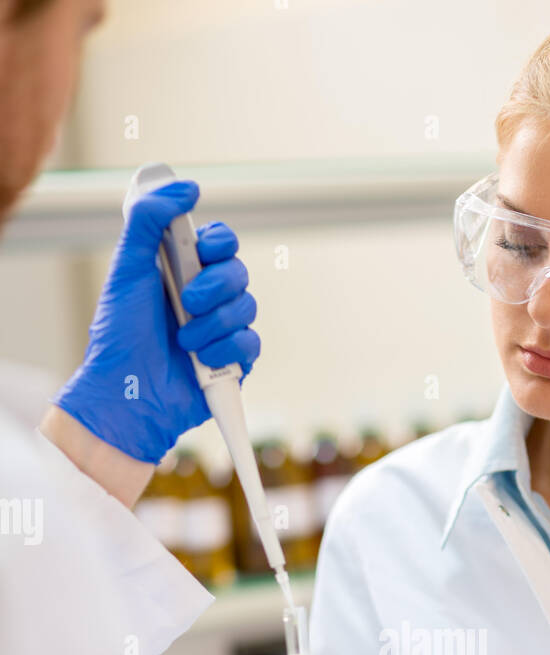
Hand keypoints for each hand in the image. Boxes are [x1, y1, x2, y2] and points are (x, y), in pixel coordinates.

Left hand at [52, 181, 259, 463]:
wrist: (126, 393)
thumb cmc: (120, 336)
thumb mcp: (127, 269)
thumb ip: (149, 221)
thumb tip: (184, 186)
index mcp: (183, 272)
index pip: (221, 243)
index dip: (219, 241)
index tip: (202, 248)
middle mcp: (206, 299)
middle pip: (239, 272)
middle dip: (215, 285)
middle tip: (187, 301)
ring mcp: (222, 332)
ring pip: (247, 308)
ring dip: (215, 322)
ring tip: (185, 340)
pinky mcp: (234, 365)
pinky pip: (251, 345)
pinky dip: (227, 349)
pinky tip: (202, 360)